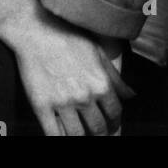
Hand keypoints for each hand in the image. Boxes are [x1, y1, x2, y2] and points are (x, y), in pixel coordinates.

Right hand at [14, 10, 133, 136]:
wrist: (36, 28)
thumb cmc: (68, 36)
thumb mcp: (98, 51)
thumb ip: (115, 77)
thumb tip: (131, 95)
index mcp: (101, 83)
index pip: (114, 114)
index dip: (114, 122)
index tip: (110, 124)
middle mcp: (84, 96)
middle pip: (98, 128)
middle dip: (100, 133)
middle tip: (97, 132)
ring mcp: (62, 102)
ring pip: (77, 136)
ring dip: (82, 137)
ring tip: (81, 134)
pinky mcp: (41, 106)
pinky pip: (53, 134)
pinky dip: (60, 139)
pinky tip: (63, 136)